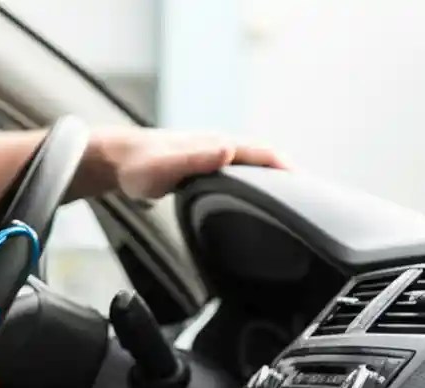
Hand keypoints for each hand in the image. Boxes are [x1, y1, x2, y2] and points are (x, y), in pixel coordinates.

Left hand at [79, 128, 289, 198]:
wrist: (114, 160)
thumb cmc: (137, 167)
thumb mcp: (166, 167)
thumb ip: (196, 159)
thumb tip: (228, 149)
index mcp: (217, 145)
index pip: (264, 154)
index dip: (287, 170)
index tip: (310, 189)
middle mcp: (218, 148)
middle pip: (263, 160)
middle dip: (287, 177)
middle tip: (309, 203)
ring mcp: (211, 157)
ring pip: (251, 168)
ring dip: (271, 182)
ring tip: (290, 206)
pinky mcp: (203, 169)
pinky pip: (237, 176)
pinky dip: (252, 187)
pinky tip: (253, 204)